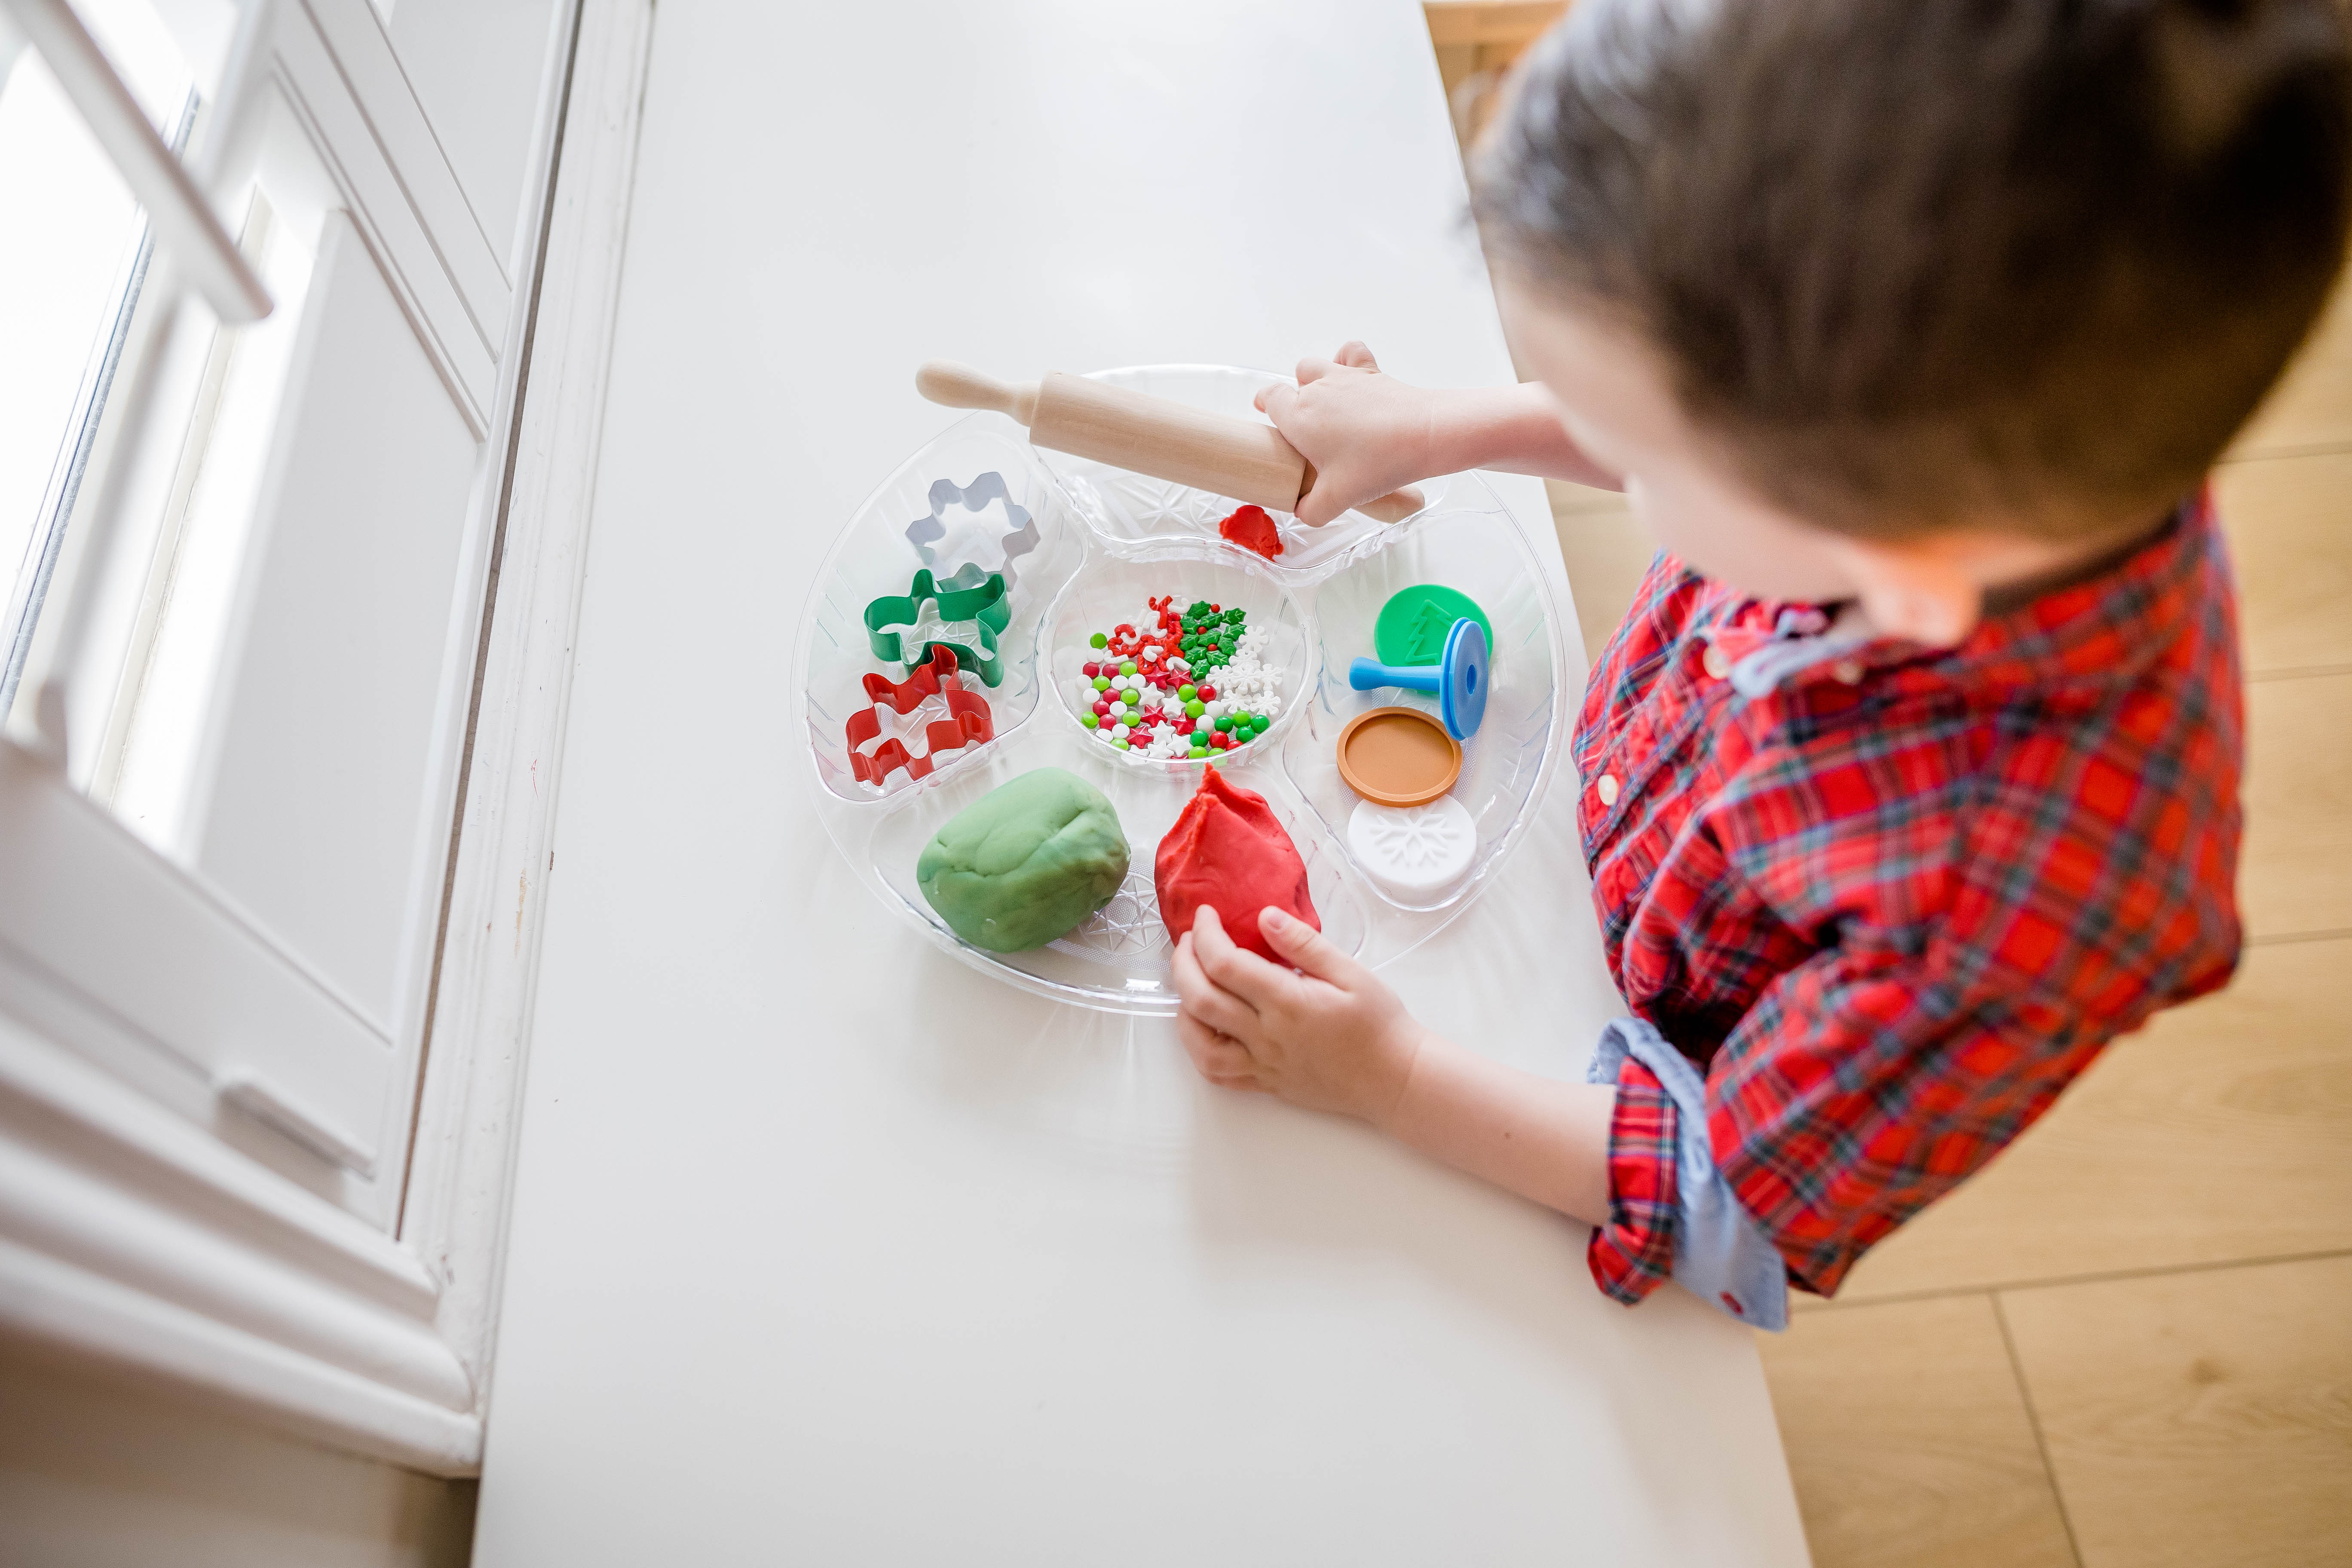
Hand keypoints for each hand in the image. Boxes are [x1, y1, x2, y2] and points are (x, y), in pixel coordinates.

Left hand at [1169, 904, 1428, 1125]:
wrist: (1395, 1079)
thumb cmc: (1379, 1023)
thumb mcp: (1351, 973)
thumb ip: (1304, 944)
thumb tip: (1264, 917)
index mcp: (1288, 1002)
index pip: (1225, 964)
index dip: (1205, 935)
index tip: (1206, 915)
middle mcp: (1267, 1036)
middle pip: (1201, 999)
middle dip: (1183, 963)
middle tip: (1190, 941)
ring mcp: (1263, 1064)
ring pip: (1200, 1043)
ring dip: (1183, 1008)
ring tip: (1190, 983)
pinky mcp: (1266, 1084)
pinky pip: (1217, 1074)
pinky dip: (1198, 1049)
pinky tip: (1201, 1028)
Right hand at [1253, 343, 1440, 526]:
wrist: (1424, 434)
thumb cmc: (1377, 463)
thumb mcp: (1336, 500)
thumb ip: (1311, 509)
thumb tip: (1302, 511)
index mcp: (1299, 417)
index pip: (1270, 398)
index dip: (1266, 405)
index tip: (1267, 416)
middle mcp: (1317, 390)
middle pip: (1293, 383)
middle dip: (1293, 399)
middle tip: (1306, 426)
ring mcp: (1344, 377)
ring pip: (1316, 365)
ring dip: (1315, 378)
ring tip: (1326, 403)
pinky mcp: (1370, 372)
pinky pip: (1350, 352)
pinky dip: (1346, 359)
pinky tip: (1351, 377)